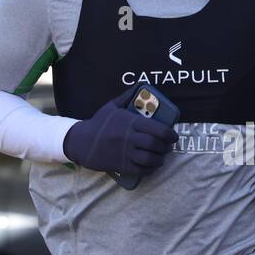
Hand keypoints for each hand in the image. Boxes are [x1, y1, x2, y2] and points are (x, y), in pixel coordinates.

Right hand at [62, 87, 178, 175]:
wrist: (81, 141)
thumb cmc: (98, 123)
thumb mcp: (111, 106)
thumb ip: (127, 96)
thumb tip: (142, 84)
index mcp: (130, 122)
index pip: (157, 129)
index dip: (169, 134)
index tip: (174, 136)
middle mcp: (129, 138)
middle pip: (155, 144)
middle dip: (165, 147)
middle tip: (168, 147)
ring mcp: (125, 152)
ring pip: (150, 158)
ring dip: (159, 159)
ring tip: (161, 157)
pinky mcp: (121, 165)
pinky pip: (141, 170)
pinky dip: (150, 169)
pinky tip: (152, 166)